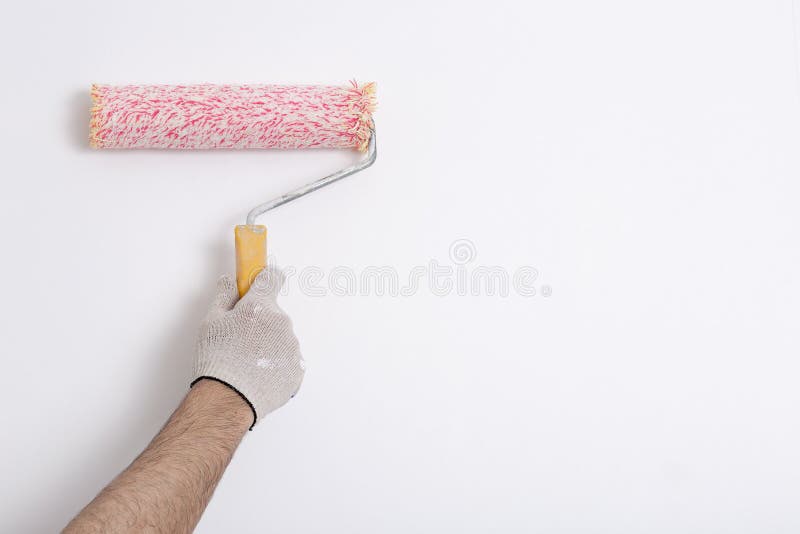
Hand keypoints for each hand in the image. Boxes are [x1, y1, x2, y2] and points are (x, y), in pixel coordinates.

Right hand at [193, 268, 303, 427]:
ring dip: (269, 346)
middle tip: (240, 341)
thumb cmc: (217, 359)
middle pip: (274, 314)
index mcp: (260, 306)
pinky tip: (259, 376)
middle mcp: (281, 323)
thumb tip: (229, 281)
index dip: (266, 279)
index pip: (272, 278)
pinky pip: (288, 361)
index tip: (262, 282)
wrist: (229, 399)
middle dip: (261, 322)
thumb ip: (224, 296)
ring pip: (282, 338)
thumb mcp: (210, 322)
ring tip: (247, 363)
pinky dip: (276, 366)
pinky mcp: (297, 369)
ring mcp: (292, 346)